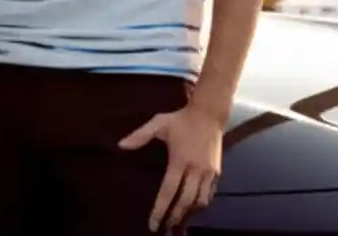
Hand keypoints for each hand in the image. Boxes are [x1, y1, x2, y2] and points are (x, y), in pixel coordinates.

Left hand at [119, 106, 222, 231]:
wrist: (209, 113)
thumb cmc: (181, 119)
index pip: (168, 191)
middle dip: (175, 217)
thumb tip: (120, 145)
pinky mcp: (217, 172)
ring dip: (189, 213)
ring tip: (178, 220)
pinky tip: (193, 207)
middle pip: (185, 201)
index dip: (160, 209)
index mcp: (179, 160)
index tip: (153, 223)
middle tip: (166, 227)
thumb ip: (139, 135)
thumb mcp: (158, 123)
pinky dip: (201, 204)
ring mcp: (208, 172)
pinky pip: (210, 194)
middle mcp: (195, 170)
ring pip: (200, 201)